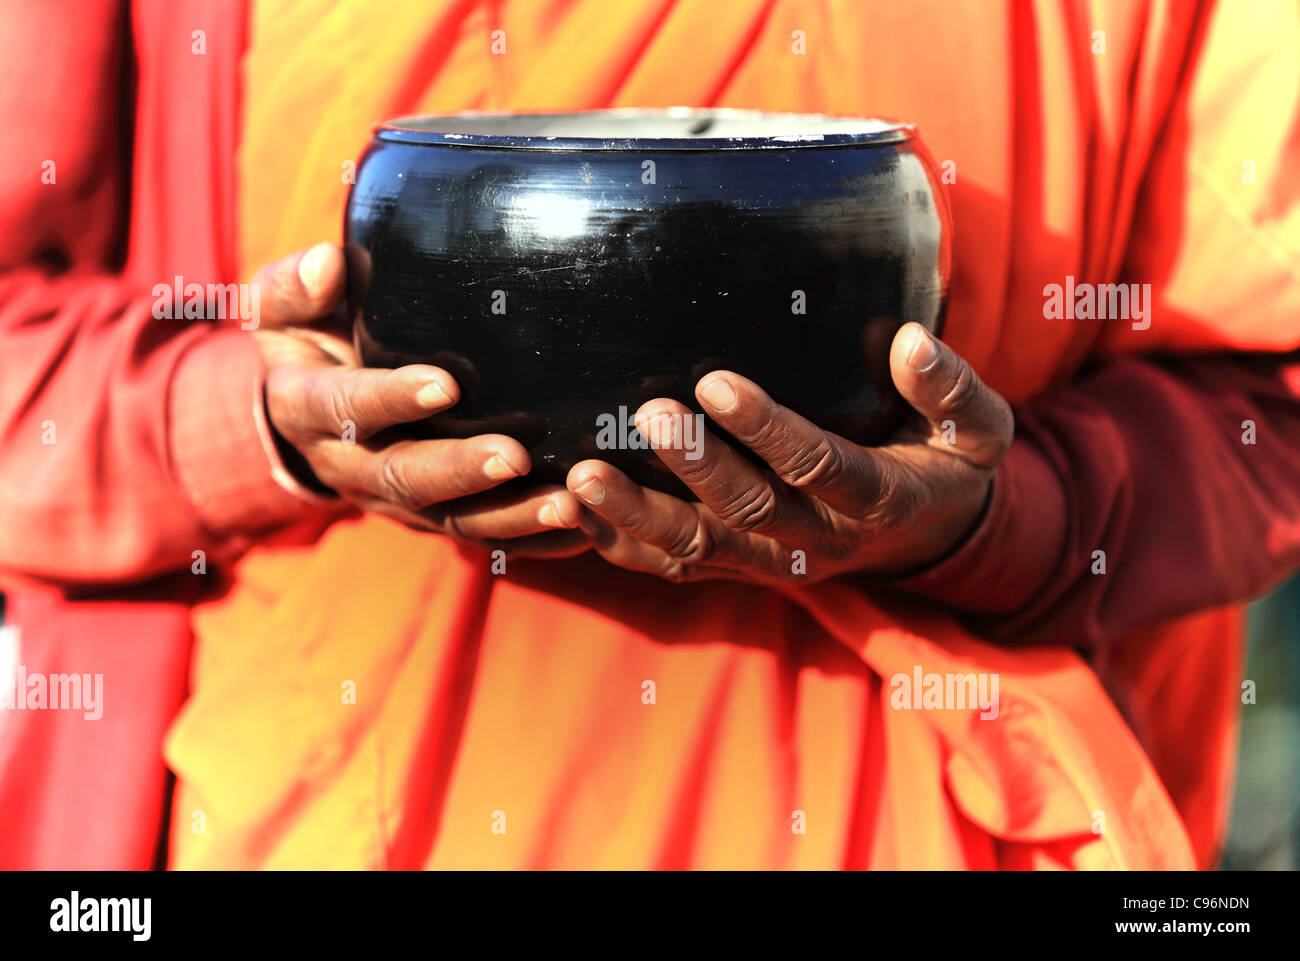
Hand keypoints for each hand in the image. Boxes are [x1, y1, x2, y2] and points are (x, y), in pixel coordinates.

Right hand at [249, 242, 586, 556]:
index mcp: (308, 410)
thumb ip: (296, 287)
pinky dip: (533, 540)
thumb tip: (328, 263)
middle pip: (405, 478)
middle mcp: (350, 466)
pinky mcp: (435, 517)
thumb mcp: (283, 307)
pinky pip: (484, 537)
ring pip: (452, 520)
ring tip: (568, 506)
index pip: (346, 406)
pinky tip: (585, 531)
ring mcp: (395, 500)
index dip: (392, 398)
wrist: (309, 406)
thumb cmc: (310, 335)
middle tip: (516, 458)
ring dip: (511, 517)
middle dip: (462, 471)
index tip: (445, 385)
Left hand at [565, 323, 1013, 582]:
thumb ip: (951, 389)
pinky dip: (621, 544)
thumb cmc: (944, 465)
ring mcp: (770, 561)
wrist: (925, 539)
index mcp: (876, 499)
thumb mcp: (977, 431)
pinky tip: (572, 510)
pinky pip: (672, 566)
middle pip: (746, 514)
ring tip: (582, 476)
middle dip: (695, 466)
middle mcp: (818, 539)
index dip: (767, 429)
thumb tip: (910, 342)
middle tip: (648, 414)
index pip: (817, 466)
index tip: (717, 382)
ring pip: (695, 551)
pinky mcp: (736, 568)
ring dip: (637, 516)